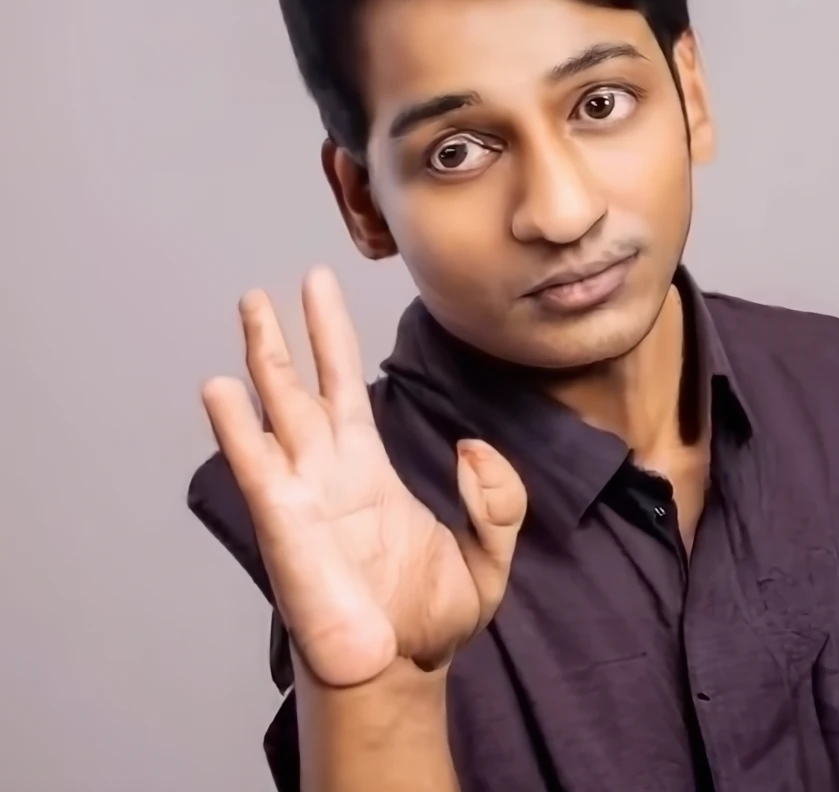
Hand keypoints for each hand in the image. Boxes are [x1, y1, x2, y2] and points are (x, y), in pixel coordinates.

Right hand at [201, 266, 526, 687]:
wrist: (399, 674)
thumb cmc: (431, 620)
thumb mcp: (489, 556)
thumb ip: (498, 500)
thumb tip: (472, 447)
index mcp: (367, 467)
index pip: (346, 384)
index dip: (333, 336)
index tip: (321, 289)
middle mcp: (328, 469)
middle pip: (303, 385)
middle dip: (290, 333)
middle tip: (275, 285)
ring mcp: (303, 491)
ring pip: (276, 410)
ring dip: (261, 359)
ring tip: (250, 305)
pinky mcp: (286, 522)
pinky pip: (257, 465)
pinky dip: (236, 427)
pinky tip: (219, 388)